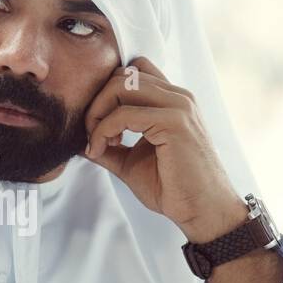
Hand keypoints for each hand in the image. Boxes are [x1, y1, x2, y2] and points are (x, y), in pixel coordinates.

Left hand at [81, 56, 247, 242]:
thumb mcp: (131, 162)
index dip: (107, 94)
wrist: (202, 210)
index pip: (132, 72)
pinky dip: (104, 130)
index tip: (98, 127)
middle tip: (93, 135)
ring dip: (98, 113)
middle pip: (121, 75)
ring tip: (98, 143)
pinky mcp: (174, 122)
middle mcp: (178, 96)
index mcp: (172, 100)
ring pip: (120, 86)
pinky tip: (102, 149)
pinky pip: (124, 113)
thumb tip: (79, 139)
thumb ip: (109, 145)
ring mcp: (178, 105)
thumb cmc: (173, 188)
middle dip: (97, 102)